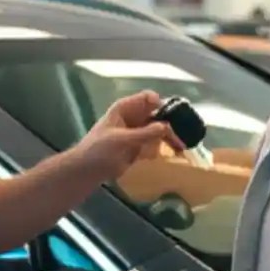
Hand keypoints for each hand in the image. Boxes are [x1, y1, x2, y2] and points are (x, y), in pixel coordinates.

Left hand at [69, 91, 183, 182]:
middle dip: (171, 122)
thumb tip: (166, 127)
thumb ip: (144, 133)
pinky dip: (163, 148)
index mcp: (125, 108)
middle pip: (157, 114)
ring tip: (182, 148)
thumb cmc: (98, 150)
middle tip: (185, 136)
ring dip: (170, 137)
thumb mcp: (122, 140)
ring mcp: (135, 132)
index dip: (162, 105)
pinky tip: (174, 154)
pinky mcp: (137, 148)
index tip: (174, 118)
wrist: (85, 171)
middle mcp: (133, 117)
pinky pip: (154, 144)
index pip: (149, 98)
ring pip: (158, 130)